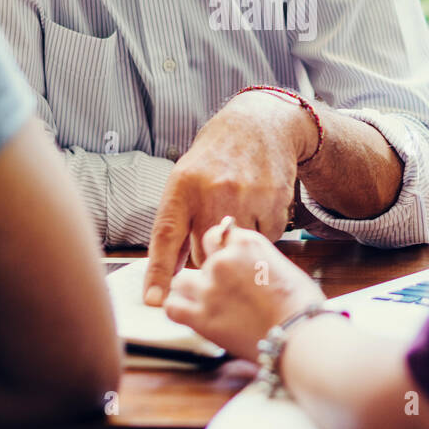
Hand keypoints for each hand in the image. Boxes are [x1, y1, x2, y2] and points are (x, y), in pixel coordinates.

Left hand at [142, 89, 316, 304]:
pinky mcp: (273, 204)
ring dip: (235, 247)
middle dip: (205, 257)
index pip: (166, 237)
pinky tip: (256, 209)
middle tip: (212, 237)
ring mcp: (246, 198)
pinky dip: (259, 234)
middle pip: (204, 252)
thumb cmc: (214, 160)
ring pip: (235, 251)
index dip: (159, 273)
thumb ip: (176, 224)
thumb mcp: (185, 181)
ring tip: (236, 215)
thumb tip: (166, 276)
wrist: (257, 128)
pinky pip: (263, 241)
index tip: (155, 301)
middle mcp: (213, 192)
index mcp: (184, 187)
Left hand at [163, 219, 326, 359]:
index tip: (224, 262)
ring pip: (180, 281)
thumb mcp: (282, 266)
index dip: (218, 250)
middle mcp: (223, 259)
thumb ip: (256, 260)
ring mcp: (209, 287)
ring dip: (189, 291)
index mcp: (247, 242)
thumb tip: (248, 267)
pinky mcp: (200, 316)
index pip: (217, 234)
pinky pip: (172, 307)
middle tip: (220, 290)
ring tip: (204, 303)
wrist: (300, 335)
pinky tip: (191, 315)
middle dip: (206, 273)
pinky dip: (179, 311)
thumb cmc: (301, 305)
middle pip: (198, 257)